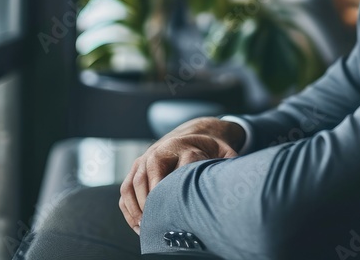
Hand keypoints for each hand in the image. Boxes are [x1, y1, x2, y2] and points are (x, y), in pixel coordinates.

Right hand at [119, 117, 245, 233]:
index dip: (175, 189)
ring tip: (146, 227)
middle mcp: (160, 151)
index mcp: (184, 146)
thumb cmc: (210, 149)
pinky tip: (138, 224)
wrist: (194, 133)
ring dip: (137, 208)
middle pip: (148, 176)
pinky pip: (125, 189)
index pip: (177, 168)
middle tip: (157, 222)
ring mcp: (145, 158)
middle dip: (152, 201)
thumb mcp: (224, 152)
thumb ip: (230, 163)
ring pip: (133, 183)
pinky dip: (128, 208)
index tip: (178, 210)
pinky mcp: (136, 167)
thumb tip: (235, 180)